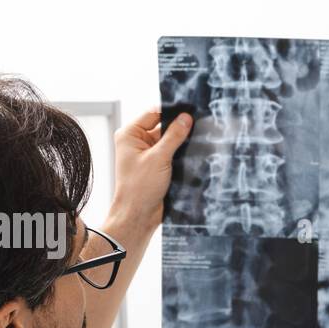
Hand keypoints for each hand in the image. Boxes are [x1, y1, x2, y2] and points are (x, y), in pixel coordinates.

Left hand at [108, 108, 192, 234]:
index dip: (171, 111)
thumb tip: (186, 118)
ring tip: (198, 140)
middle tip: (199, 125)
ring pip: (169, 141)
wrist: (138, 215)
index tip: (190, 111)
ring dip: (181, 143)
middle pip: (162, 127)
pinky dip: (181, 154)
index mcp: (130, 134)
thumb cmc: (139, 187)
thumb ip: (173, 136)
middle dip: (179, 128)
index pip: (153, 114)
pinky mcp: (156, 166)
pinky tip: (194, 153)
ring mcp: (147, 154)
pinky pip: (171, 154)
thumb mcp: (159, 158)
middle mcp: (137, 142)